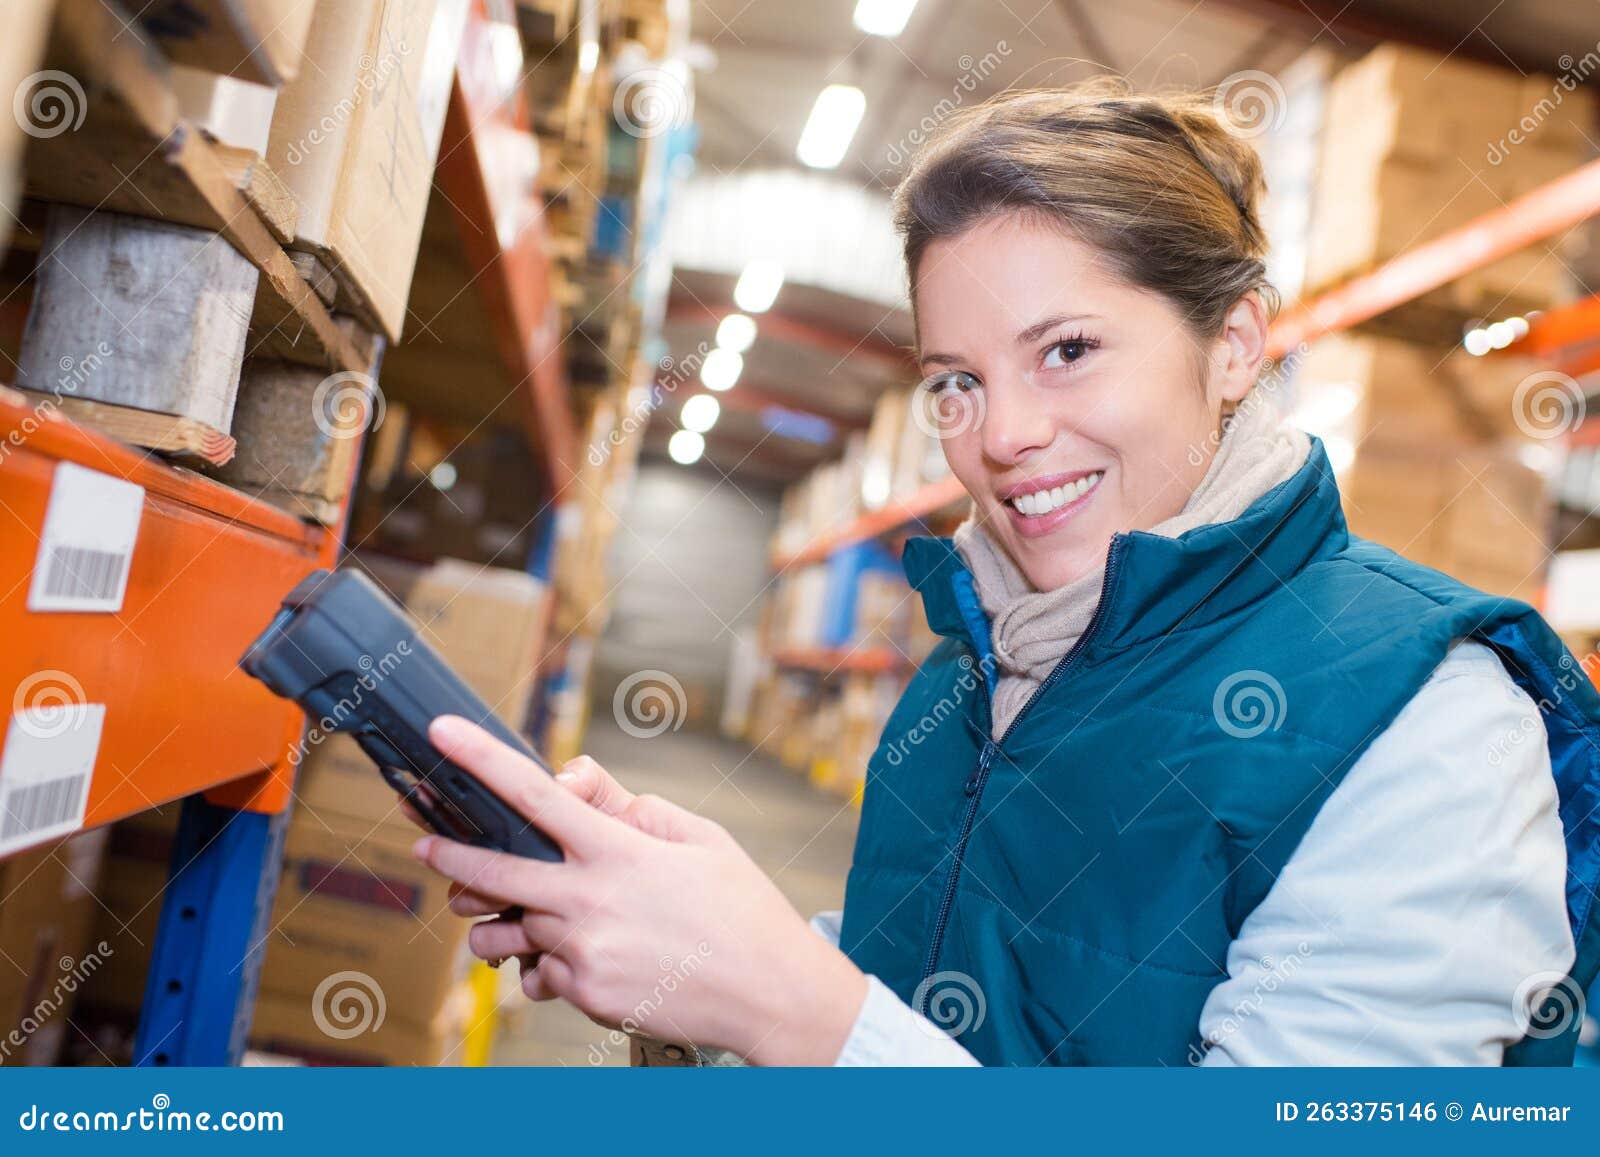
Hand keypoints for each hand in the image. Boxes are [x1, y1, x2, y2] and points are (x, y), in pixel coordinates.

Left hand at [411, 716, 868, 1064]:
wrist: (772, 993)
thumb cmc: (742, 909)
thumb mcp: (701, 836)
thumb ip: (633, 808)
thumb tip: (578, 789)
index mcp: (618, 850)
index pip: (534, 794)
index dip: (480, 758)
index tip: (443, 733)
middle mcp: (590, 900)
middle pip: (491, 870)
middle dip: (449, 853)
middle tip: (426, 842)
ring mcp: (583, 952)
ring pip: (505, 933)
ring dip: (495, 923)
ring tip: (513, 921)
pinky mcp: (585, 995)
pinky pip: (541, 974)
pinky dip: (552, 964)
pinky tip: (588, 958)